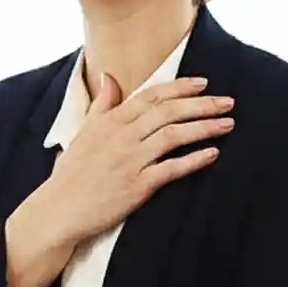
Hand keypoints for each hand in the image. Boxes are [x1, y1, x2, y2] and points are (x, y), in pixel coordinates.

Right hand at [5, 74, 233, 286]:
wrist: (59, 209)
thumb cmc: (71, 173)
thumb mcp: (83, 132)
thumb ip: (101, 104)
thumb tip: (108, 77)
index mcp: (110, 121)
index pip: (150, 96)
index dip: (179, 87)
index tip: (203, 83)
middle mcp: (121, 137)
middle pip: (168, 112)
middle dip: (202, 104)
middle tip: (228, 102)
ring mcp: (130, 161)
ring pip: (173, 136)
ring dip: (204, 128)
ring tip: (227, 124)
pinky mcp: (137, 186)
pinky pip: (171, 169)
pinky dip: (194, 160)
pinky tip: (212, 154)